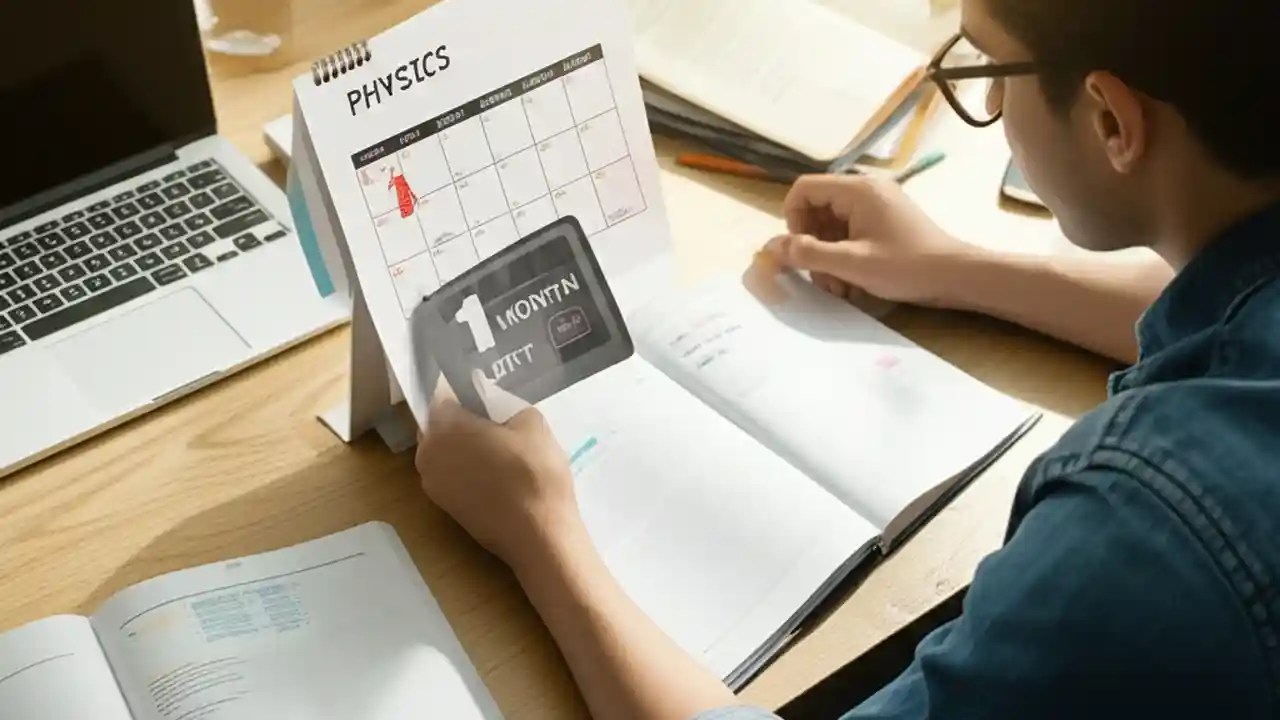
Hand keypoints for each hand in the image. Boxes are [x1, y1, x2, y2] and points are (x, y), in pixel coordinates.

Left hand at [415, 391, 578, 570]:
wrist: (538, 535)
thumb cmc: (534, 472)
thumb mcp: (531, 421)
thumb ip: (504, 404)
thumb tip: (492, 405)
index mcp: (442, 427)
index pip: (443, 395)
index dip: (463, 390)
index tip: (485, 391)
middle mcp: (426, 454)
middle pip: (439, 424)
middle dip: (461, 418)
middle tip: (494, 418)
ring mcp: (432, 484)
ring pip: (444, 451)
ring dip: (463, 445)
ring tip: (498, 446)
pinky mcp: (445, 507)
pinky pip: (451, 474)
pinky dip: (466, 468)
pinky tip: (495, 472)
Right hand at [764, 174, 980, 306]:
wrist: (956, 275)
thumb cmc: (906, 267)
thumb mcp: (852, 264)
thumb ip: (808, 254)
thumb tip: (772, 247)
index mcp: (856, 190)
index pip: (804, 189)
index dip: (792, 220)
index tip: (800, 251)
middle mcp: (865, 189)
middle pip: (816, 208)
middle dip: (812, 244)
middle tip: (821, 277)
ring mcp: (876, 204)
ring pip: (831, 224)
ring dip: (827, 256)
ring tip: (839, 286)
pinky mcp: (884, 220)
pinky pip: (849, 231)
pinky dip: (844, 255)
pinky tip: (852, 281)